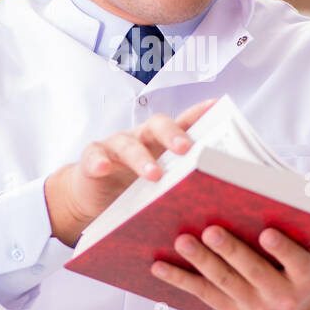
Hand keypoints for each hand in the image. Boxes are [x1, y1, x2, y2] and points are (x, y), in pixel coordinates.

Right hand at [45, 97, 220, 246]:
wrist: (95, 203)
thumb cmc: (133, 192)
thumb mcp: (161, 188)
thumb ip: (182, 185)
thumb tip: (217, 201)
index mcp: (161, 144)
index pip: (183, 123)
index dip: (198, 113)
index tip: (216, 106)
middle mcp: (140, 138)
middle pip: (157, 125)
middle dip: (172, 134)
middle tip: (185, 149)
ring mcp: (115, 147)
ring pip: (128, 144)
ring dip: (141, 158)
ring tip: (154, 175)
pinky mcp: (92, 160)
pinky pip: (95, 156)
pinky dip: (99, 161)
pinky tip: (104, 168)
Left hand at [151, 188, 309, 309]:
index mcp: (306, 277)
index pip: (295, 262)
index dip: (281, 250)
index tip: (267, 231)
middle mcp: (280, 296)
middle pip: (252, 273)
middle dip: (230, 253)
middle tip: (210, 230)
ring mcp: (253, 308)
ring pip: (224, 284)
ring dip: (201, 264)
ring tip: (182, 240)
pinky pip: (203, 295)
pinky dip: (181, 281)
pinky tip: (159, 266)